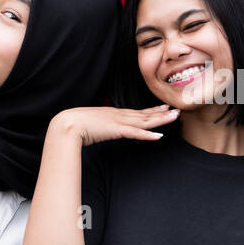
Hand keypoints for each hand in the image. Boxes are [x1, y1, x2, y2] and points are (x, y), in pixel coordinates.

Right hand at [53, 105, 178, 145]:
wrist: (67, 124)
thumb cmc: (76, 124)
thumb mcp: (93, 124)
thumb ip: (101, 126)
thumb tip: (103, 129)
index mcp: (114, 114)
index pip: (137, 112)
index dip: (152, 110)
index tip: (163, 108)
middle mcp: (119, 115)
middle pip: (145, 115)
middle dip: (162, 113)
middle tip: (176, 110)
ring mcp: (119, 122)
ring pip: (145, 121)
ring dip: (161, 120)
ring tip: (174, 117)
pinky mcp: (116, 130)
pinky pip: (136, 133)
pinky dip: (148, 135)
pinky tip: (159, 136)